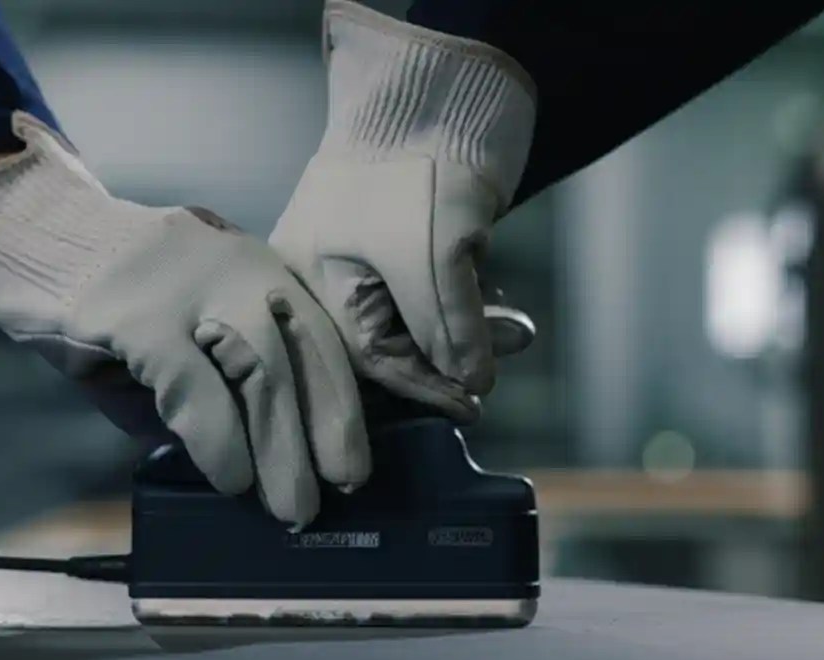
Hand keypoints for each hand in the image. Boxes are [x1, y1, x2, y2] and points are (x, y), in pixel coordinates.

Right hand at [0, 111, 369, 528]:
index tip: (352, 463)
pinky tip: (229, 477)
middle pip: (298, 356)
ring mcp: (187, 289)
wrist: (34, 237)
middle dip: (324, 429)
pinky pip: (193, 386)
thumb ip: (224, 374)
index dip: (341, 404)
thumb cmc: (118, 296)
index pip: (319, 338)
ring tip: (290, 505)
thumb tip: (264, 452)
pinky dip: (216, 438)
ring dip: (278, 446)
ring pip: (258, 371)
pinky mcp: (138, 315)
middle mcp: (236, 271)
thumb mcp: (189, 325)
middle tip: (338, 491)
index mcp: (258, 271)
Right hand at [270, 0, 536, 422]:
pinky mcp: (394, 234)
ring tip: (514, 332)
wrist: (438, 90)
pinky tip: (496, 305)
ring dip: (463, 328)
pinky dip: (460, 300)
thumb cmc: (417, 170)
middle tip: (488, 376)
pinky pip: (424, 286)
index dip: (423, 386)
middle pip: (385, 339)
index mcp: (310, 278)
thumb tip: (472, 385)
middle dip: (445, 356)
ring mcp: (357, 250)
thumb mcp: (434, 261)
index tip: (470, 406)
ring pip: (411, 314)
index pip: (365, 357)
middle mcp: (324, 271)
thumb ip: (449, 330)